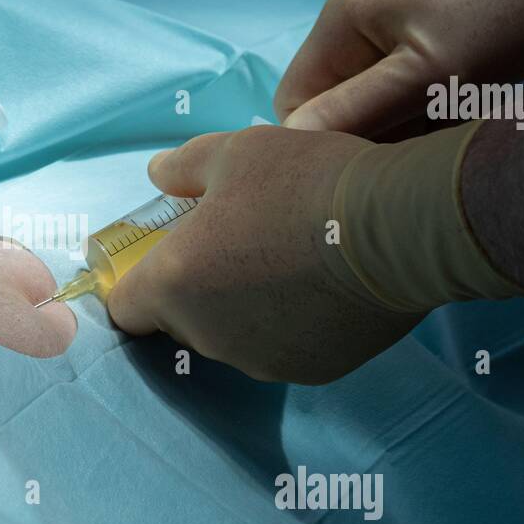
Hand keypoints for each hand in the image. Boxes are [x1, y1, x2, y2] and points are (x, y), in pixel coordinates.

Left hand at [107, 126, 422, 384]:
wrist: (399, 227)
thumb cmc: (304, 183)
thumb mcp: (234, 153)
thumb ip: (183, 168)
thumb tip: (156, 173)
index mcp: (174, 285)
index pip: (124, 309)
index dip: (136, 284)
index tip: (161, 258)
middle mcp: (208, 336)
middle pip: (181, 323)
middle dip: (195, 290)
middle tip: (233, 244)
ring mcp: (260, 361)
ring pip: (233, 339)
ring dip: (243, 309)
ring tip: (285, 259)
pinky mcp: (311, 371)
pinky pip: (283, 348)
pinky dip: (290, 325)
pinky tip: (320, 286)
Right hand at [275, 0, 523, 139]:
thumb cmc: (504, 12)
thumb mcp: (429, 72)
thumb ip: (355, 109)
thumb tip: (290, 144)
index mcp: (341, 20)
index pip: (295, 103)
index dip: (322, 139)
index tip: (370, 157)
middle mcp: (356, 27)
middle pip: (333, 109)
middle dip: (369, 137)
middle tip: (421, 140)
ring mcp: (391, 38)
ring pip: (371, 111)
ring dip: (403, 131)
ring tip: (451, 123)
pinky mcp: (424, 50)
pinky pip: (403, 102)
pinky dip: (426, 119)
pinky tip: (462, 115)